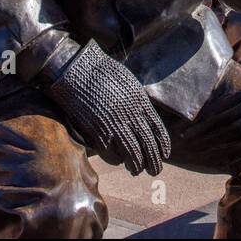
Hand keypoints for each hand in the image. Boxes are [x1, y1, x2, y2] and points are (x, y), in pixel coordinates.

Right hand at [44, 40, 170, 175]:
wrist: (75, 69)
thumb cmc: (101, 73)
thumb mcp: (127, 83)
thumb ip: (138, 102)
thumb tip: (145, 119)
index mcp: (140, 101)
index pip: (157, 129)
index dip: (162, 145)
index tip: (165, 155)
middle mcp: (130, 115)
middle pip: (147, 145)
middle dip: (153, 161)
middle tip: (155, 171)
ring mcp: (113, 124)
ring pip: (131, 154)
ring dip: (136, 165)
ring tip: (137, 171)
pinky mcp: (96, 132)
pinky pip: (111, 153)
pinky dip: (117, 160)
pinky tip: (118, 162)